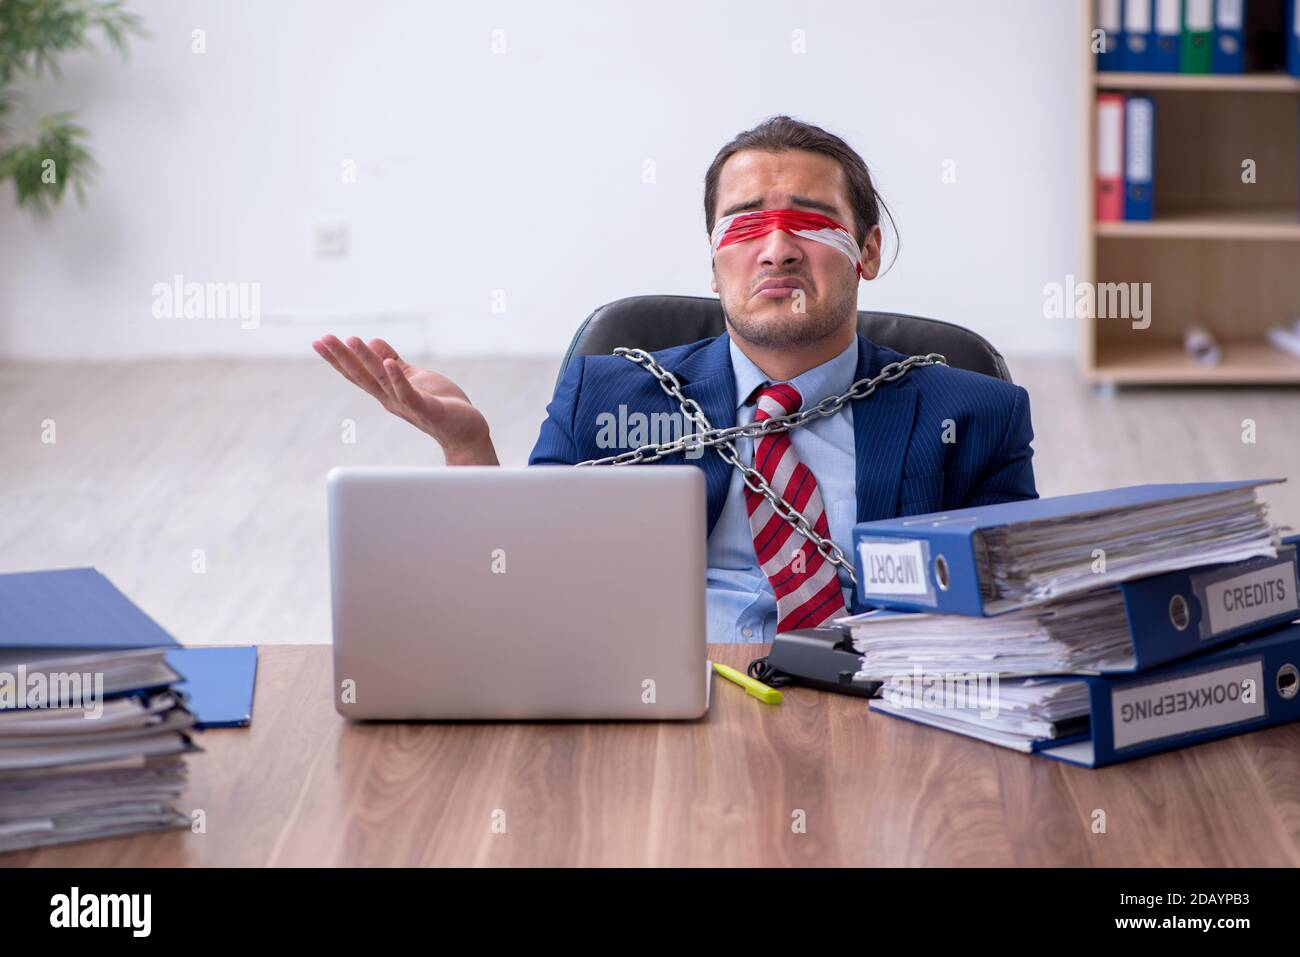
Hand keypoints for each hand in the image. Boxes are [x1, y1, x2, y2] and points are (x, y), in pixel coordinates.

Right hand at [312, 335, 499, 465]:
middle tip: (322, 339)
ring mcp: (408, 405)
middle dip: (342, 357)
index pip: (358, 373)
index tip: (318, 342)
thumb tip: (372, 341)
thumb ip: (395, 362)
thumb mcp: (413, 378)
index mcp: (387, 392)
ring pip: (383, 381)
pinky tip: (389, 363)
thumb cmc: (441, 404)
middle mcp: (392, 399)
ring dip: (367, 360)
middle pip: (363, 376)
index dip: (338, 358)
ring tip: (352, 340)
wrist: (466, 431)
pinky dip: (398, 379)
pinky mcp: (428, 408)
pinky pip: (410, 394)